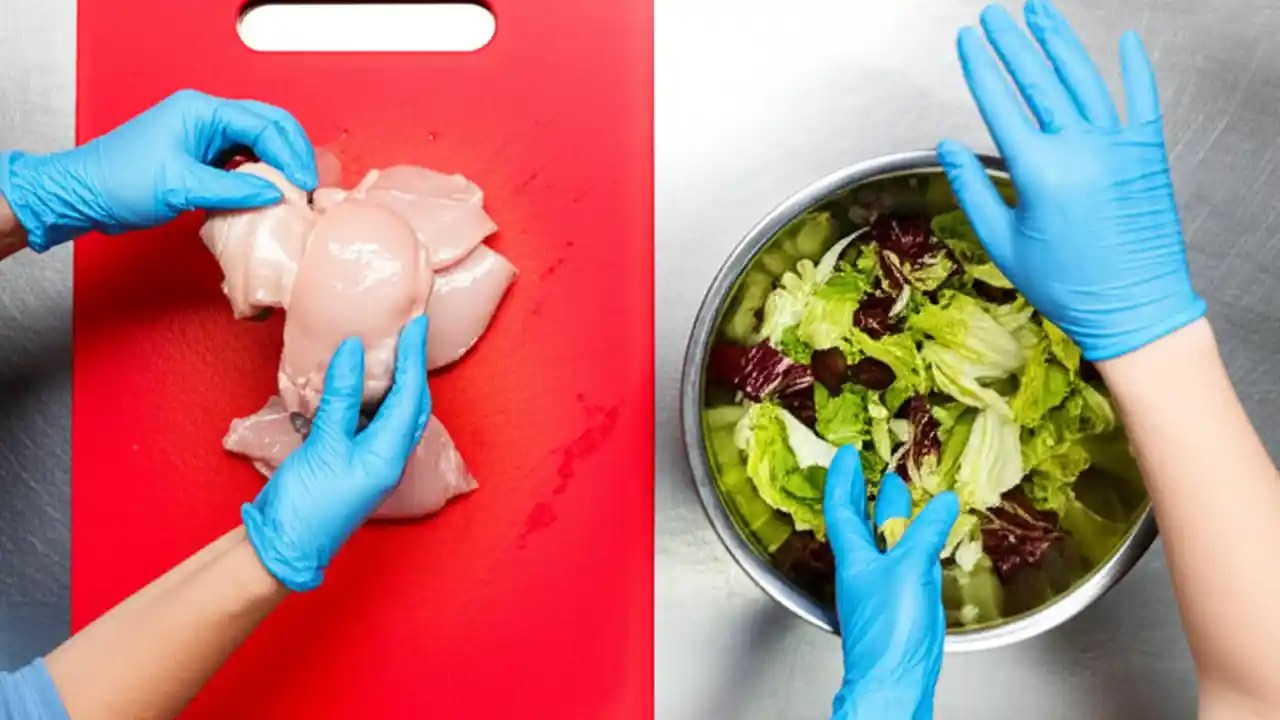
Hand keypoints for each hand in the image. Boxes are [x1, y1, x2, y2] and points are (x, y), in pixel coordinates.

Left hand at [0, 89, 317, 251]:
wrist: (84, 195)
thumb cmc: (119, 182)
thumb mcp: (180, 186)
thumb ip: (233, 189)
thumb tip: (276, 194)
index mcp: (202, 111)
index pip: (264, 124)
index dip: (291, 153)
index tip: (304, 184)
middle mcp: (207, 117)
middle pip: (270, 126)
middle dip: (293, 154)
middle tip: (308, 186)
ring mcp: (206, 136)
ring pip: (261, 143)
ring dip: (280, 165)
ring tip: (294, 192)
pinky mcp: (204, 157)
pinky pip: (246, 160)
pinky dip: (263, 176)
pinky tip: (269, 195)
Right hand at [242, 316, 429, 590]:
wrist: (282, 546)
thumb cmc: (308, 502)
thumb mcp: (326, 445)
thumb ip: (341, 398)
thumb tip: (353, 351)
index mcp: (390, 453)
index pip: (411, 396)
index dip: (414, 358)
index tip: (416, 325)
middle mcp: (387, 456)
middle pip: (411, 405)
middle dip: (413, 369)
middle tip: (409, 334)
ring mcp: (369, 460)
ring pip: (391, 413)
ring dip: (392, 382)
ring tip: (386, 350)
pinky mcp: (349, 461)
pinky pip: (367, 422)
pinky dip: (365, 398)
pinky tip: (353, 382)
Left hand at [824, 448, 957, 719]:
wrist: (893, 685)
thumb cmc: (889, 632)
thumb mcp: (908, 571)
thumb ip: (924, 535)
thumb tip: (942, 501)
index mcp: (853, 558)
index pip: (841, 508)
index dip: (842, 479)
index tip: (845, 454)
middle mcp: (862, 571)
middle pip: (859, 523)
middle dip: (864, 493)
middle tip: (869, 467)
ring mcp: (880, 589)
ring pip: (884, 543)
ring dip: (891, 517)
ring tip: (901, 494)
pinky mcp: (900, 607)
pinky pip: (904, 564)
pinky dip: (913, 545)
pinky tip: (925, 542)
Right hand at [936, 0, 1204, 360]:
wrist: (1134, 308)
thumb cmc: (1067, 286)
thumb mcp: (1003, 243)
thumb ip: (972, 190)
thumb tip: (948, 148)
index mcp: (1038, 171)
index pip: (1000, 102)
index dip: (979, 66)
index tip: (967, 39)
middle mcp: (1080, 148)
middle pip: (1039, 79)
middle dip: (1012, 41)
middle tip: (994, 16)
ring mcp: (1118, 145)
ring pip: (1084, 78)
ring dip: (1059, 41)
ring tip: (1040, 12)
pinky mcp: (1148, 152)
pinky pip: (1143, 99)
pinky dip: (1135, 68)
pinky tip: (1126, 42)